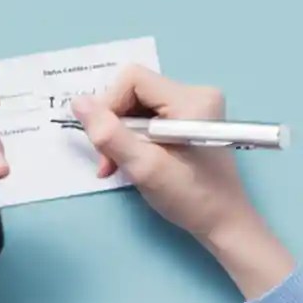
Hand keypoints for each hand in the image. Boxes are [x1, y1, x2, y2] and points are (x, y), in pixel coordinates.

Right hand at [70, 66, 293, 299]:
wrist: (224, 223)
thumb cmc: (190, 198)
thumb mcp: (144, 168)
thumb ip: (109, 134)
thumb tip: (78, 102)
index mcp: (191, 99)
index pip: (133, 79)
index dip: (110, 105)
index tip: (106, 142)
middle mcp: (196, 93)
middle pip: (134, 91)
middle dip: (115, 124)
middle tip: (109, 161)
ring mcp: (195, 105)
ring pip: (138, 104)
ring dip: (122, 134)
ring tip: (118, 165)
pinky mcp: (191, 118)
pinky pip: (150, 115)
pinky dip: (135, 137)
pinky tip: (135, 160)